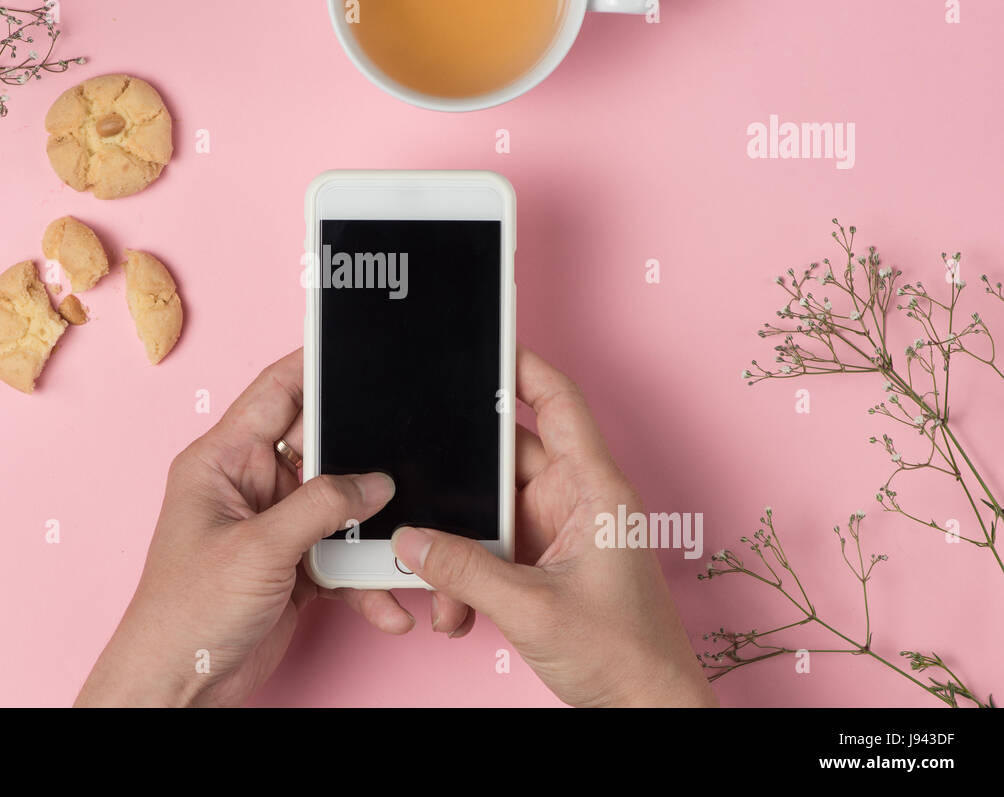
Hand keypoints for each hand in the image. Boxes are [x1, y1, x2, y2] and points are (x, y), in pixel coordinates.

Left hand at [76, 348, 412, 706]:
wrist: (181, 686)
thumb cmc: (186, 613)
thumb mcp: (259, 548)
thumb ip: (321, 506)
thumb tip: (375, 483)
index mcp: (223, 461)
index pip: (275, 392)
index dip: (314, 365)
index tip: (356, 347)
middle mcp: (249, 485)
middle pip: (320, 449)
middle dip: (362, 460)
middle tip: (405, 454)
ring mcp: (273, 526)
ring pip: (339, 507)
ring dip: (370, 533)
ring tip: (400, 546)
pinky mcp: (293, 566)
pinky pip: (341, 556)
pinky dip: (365, 579)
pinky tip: (383, 601)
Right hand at [391, 345, 716, 706]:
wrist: (643, 712)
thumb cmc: (626, 656)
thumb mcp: (532, 609)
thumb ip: (463, 571)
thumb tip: (409, 541)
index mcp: (594, 489)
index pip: (557, 403)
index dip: (522, 366)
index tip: (482, 342)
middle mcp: (574, 500)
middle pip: (503, 458)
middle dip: (458, 481)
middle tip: (416, 474)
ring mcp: (554, 532)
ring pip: (487, 510)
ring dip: (457, 542)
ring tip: (438, 581)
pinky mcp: (539, 563)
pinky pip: (488, 547)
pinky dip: (464, 572)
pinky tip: (455, 606)